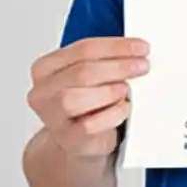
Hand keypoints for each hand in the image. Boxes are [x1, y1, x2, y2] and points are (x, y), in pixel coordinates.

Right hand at [27, 37, 149, 158]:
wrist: (79, 139)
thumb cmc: (87, 103)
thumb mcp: (91, 75)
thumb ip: (105, 61)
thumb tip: (136, 52)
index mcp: (46, 67)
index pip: (83, 49)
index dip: (116, 47)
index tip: (142, 47)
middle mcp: (44, 91)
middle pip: (82, 72)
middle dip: (118, 67)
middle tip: (142, 66)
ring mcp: (52, 116)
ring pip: (75, 99)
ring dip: (109, 92)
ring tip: (125, 90)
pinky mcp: (68, 138)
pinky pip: (90, 125)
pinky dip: (113, 114)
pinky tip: (123, 108)